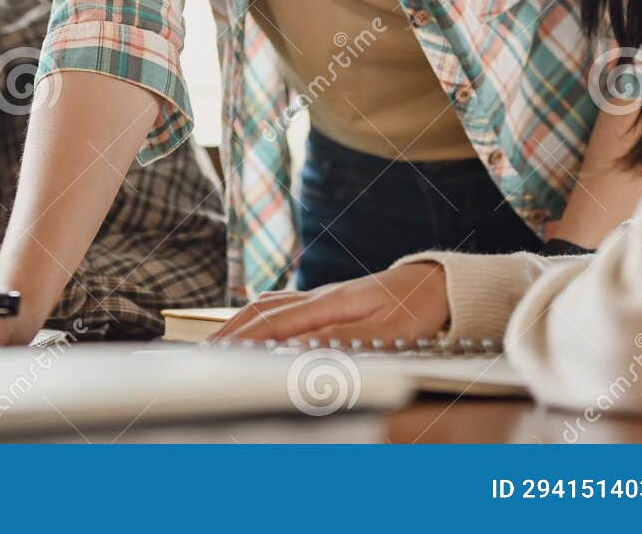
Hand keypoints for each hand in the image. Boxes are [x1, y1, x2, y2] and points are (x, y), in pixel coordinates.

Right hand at [211, 262, 450, 343]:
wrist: (437, 284)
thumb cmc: (416, 309)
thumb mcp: (388, 332)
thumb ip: (345, 341)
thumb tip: (302, 349)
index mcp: (329, 303)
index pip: (275, 323)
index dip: (244, 341)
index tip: (218, 357)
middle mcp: (319, 296)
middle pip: (262, 311)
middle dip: (230, 333)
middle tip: (204, 355)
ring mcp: (322, 296)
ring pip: (269, 306)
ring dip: (240, 324)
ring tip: (218, 344)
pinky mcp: (328, 301)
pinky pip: (282, 306)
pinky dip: (259, 318)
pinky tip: (253, 326)